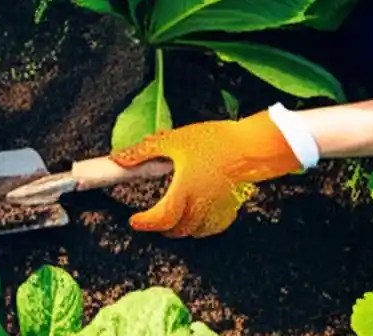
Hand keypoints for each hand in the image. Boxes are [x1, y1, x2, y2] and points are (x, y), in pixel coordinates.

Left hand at [109, 111, 302, 237]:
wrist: (253, 145)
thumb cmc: (215, 142)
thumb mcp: (172, 141)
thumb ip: (143, 151)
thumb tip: (119, 158)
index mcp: (184, 191)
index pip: (160, 218)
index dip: (145, 223)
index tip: (135, 221)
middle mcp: (201, 205)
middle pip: (177, 229)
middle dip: (161, 227)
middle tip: (151, 220)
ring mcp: (217, 209)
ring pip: (195, 231)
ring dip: (181, 228)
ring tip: (171, 218)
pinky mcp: (231, 207)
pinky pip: (213, 226)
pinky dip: (202, 226)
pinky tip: (198, 215)